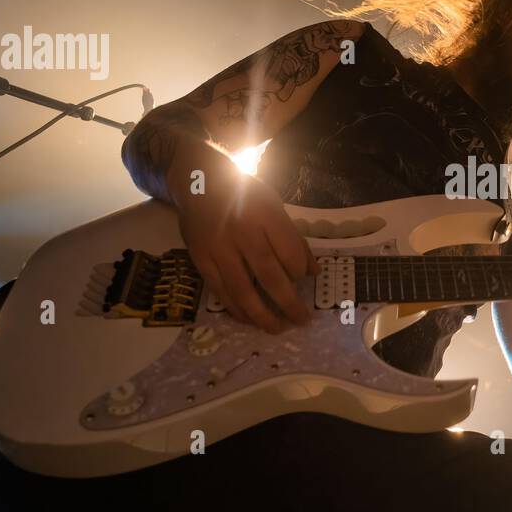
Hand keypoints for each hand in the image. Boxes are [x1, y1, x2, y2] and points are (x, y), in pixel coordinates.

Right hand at [171, 153, 316, 332]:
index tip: (305, 278)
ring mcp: (218, 248)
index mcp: (265, 215)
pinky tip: (249, 319)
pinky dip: (236, 308)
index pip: (290, 252)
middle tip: (302, 320)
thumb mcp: (274, 204)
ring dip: (262, 315)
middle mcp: (242, 232)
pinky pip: (220, 291)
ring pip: (242, 290)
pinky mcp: (200, 259)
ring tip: (278, 329)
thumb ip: (292, 237)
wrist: (198, 182)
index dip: (300, 271)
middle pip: (269, 275)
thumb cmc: (244, 193)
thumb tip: (313, 271)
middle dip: (288, 303)